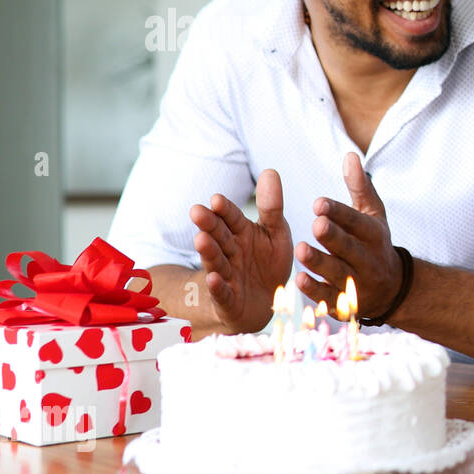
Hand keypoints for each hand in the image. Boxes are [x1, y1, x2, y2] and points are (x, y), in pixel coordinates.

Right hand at [189, 169, 293, 332]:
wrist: (264, 302)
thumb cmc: (267, 263)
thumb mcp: (275, 233)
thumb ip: (272, 206)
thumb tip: (270, 170)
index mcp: (242, 233)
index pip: (231, 218)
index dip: (225, 210)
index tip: (217, 199)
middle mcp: (230, 252)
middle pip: (219, 236)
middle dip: (209, 224)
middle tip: (197, 211)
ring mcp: (227, 275)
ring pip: (216, 261)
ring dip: (208, 251)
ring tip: (200, 239)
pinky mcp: (228, 300)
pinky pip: (222, 293)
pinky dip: (217, 286)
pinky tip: (213, 279)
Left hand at [295, 153, 403, 318]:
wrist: (392, 289)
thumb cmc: (374, 243)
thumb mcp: (372, 214)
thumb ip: (359, 187)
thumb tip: (349, 155)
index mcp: (374, 234)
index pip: (357, 222)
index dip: (339, 213)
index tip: (319, 203)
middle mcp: (369, 259)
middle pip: (350, 248)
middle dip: (334, 237)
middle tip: (316, 225)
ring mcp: (358, 283)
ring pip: (339, 273)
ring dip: (320, 263)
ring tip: (301, 250)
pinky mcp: (346, 303)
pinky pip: (331, 298)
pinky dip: (316, 292)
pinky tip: (299, 280)